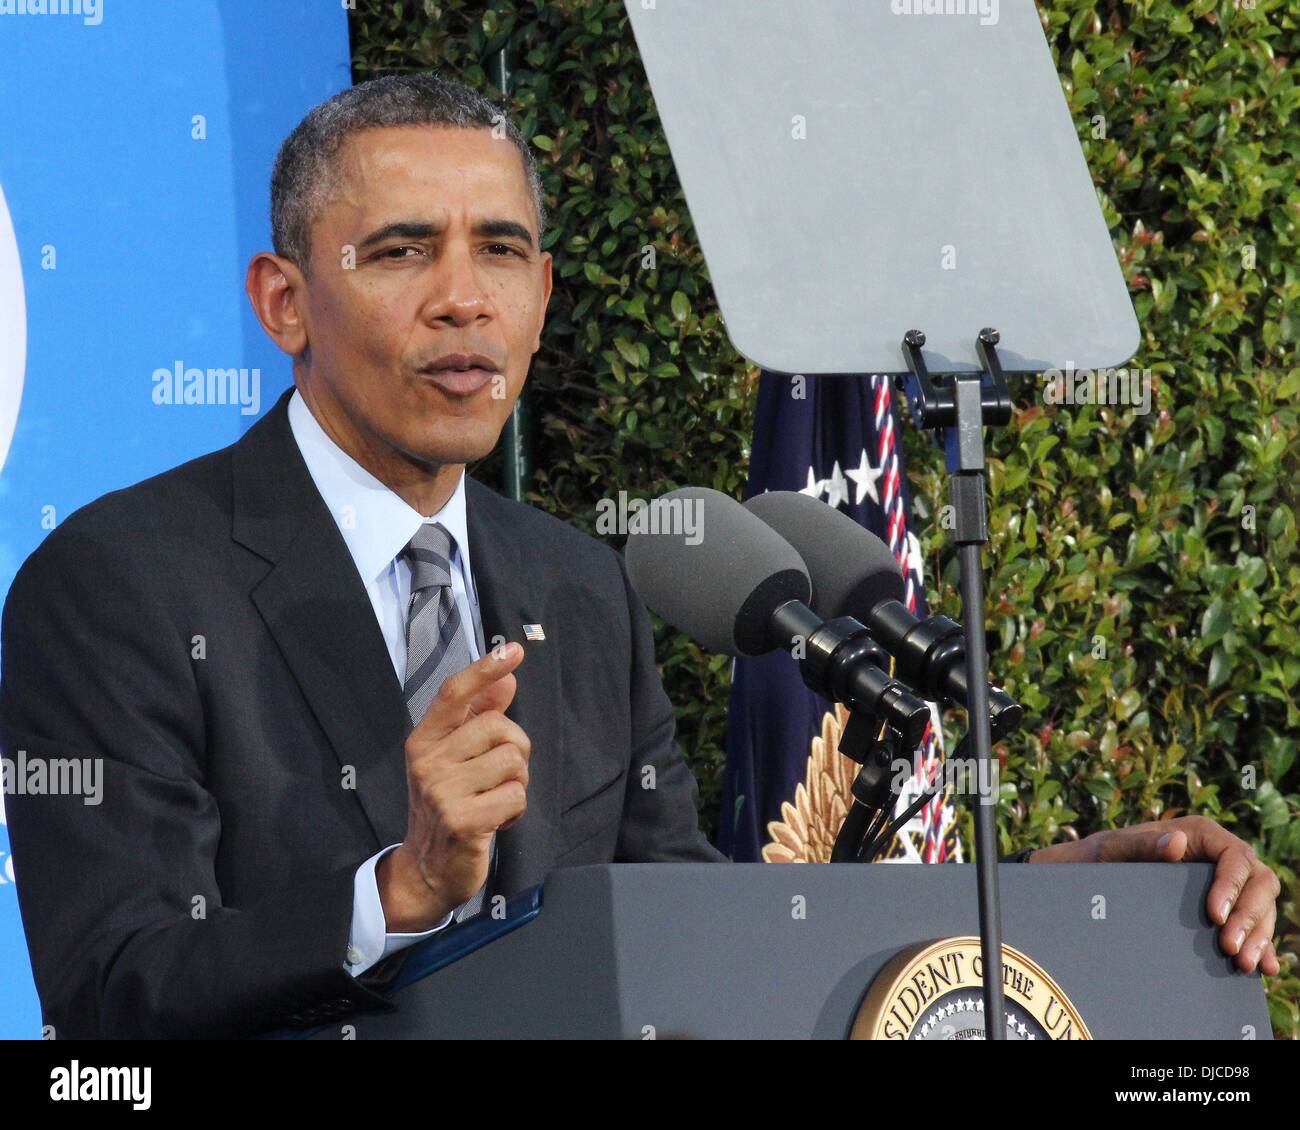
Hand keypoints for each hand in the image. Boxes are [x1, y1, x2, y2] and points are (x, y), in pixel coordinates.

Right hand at [377, 642, 529, 931]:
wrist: (425, 869)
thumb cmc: (447, 804)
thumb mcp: (454, 758)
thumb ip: (478, 717)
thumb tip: (506, 679)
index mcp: (424, 739)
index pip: (454, 693)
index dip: (485, 668)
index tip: (514, 650)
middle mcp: (428, 760)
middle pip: (500, 727)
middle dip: (516, 751)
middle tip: (499, 776)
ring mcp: (442, 791)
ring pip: (513, 761)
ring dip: (516, 783)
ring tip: (494, 799)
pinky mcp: (462, 821)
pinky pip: (516, 795)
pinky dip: (515, 809)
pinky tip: (496, 820)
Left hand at [1026, 815, 1280, 974]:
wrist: (1089, 878)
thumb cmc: (1100, 857)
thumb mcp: (1113, 850)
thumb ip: (1142, 844)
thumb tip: (1178, 843)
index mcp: (1200, 834)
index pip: (1236, 857)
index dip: (1233, 886)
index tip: (1214, 916)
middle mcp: (1218, 856)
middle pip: (1258, 883)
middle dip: (1251, 917)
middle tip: (1230, 948)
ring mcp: (1225, 883)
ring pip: (1261, 906)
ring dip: (1258, 936)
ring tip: (1243, 964)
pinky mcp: (1224, 908)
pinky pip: (1255, 924)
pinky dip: (1262, 944)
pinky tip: (1264, 966)